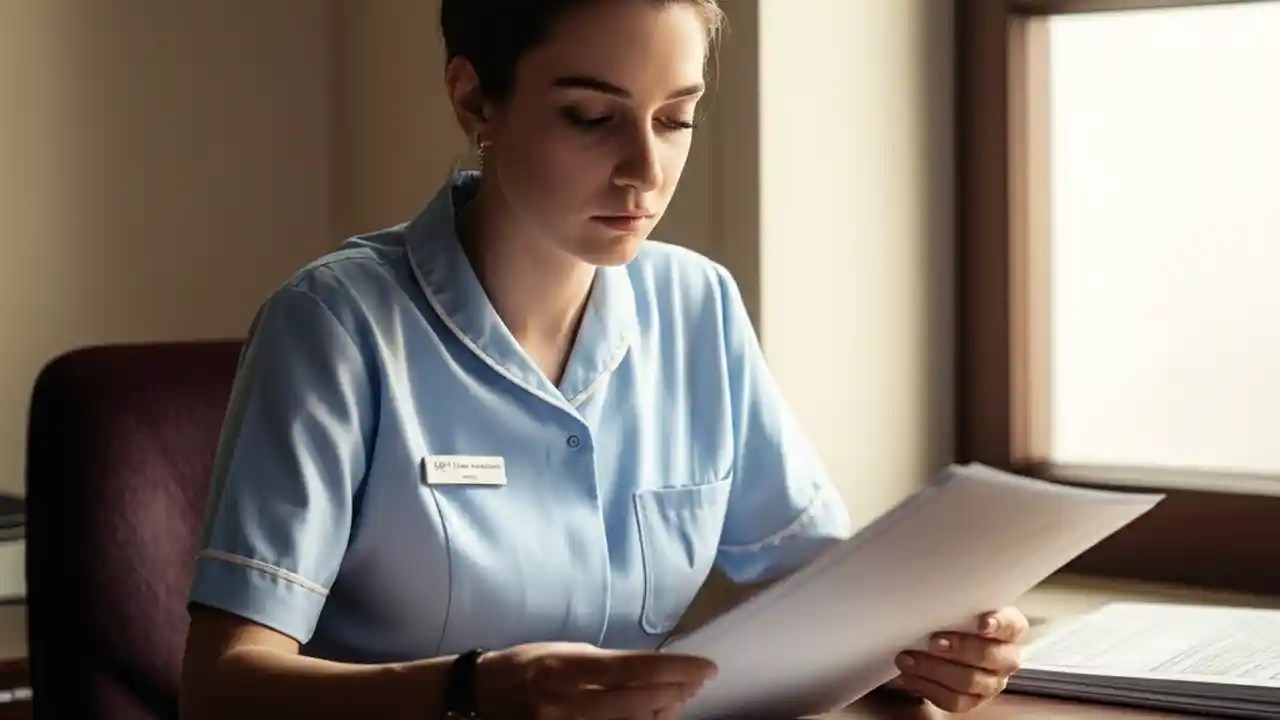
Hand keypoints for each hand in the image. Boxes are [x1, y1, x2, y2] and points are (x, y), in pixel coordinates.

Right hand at [474, 641, 717, 718]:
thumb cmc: (523, 668)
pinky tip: (653, 718)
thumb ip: (602, 664)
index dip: (676, 670)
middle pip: (638, 704)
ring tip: (679, 700)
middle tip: (697, 684)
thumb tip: (650, 670)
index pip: (634, 669)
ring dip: (662, 713)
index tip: (706, 667)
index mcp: (566, 668)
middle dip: (676, 694)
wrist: (474, 698)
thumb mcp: (561, 653)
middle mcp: (566, 702)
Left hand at [890, 607, 1027, 713]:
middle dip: (960, 648)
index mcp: (1010, 629)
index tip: (982, 623)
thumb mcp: (959, 605)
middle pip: (989, 656)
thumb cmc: (954, 619)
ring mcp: (992, 682)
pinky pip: (953, 700)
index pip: (1011, 625)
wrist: (944, 644)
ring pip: (969, 681)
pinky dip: (928, 687)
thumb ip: (956, 603)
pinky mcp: (973, 701)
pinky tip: (910, 675)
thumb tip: (928, 594)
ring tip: (909, 658)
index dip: (998, 625)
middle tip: (933, 641)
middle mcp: (1006, 657)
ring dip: (935, 669)